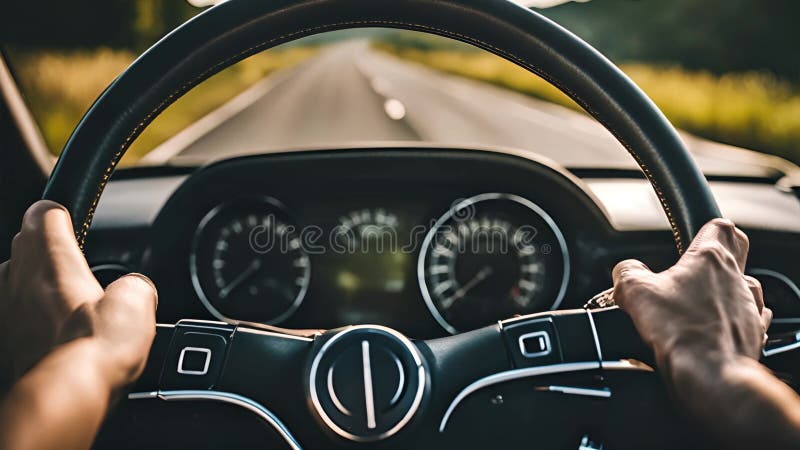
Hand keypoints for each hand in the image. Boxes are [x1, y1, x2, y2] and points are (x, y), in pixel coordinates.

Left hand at [0, 200, 156, 389]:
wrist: (66, 396)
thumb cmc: (95, 349)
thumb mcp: (138, 300)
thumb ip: (134, 284)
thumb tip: (132, 292)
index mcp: (51, 258)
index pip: (43, 212)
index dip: (60, 214)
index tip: (69, 221)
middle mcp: (16, 279)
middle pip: (24, 246)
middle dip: (47, 252)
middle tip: (75, 270)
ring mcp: (3, 312)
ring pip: (14, 283)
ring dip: (34, 288)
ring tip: (64, 308)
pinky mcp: (2, 343)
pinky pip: (12, 319)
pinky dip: (28, 322)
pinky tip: (53, 338)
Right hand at [613, 219, 770, 368]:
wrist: (711, 376)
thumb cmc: (681, 332)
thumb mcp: (635, 293)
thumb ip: (626, 272)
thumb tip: (625, 270)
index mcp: (710, 260)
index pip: (718, 225)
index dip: (703, 227)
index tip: (691, 235)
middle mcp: (737, 279)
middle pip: (738, 250)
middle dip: (719, 253)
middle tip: (695, 265)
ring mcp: (750, 308)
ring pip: (744, 286)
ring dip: (726, 289)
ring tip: (700, 303)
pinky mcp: (755, 334)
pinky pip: (751, 318)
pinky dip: (735, 319)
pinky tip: (715, 329)